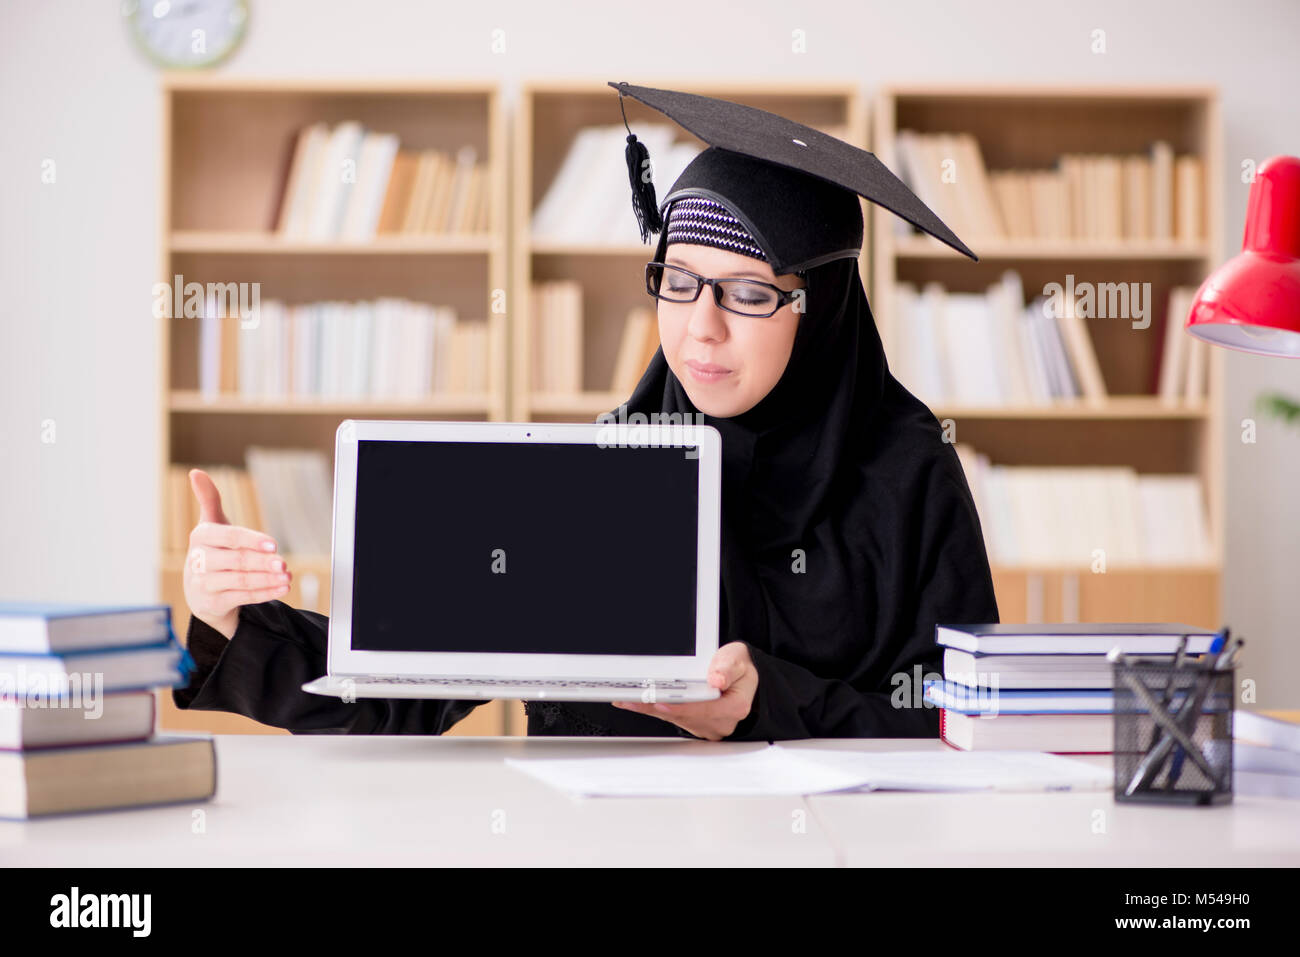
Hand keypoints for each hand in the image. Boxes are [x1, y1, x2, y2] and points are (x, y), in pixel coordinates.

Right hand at [182, 468, 290, 639]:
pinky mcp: (212, 604)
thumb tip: (196, 472)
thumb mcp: (211, 526)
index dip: (251, 540)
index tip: (273, 544)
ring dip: (267, 579)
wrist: (201, 592)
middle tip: (283, 563)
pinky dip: (265, 593)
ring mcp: (203, 584)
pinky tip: (283, 588)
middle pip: (236, 560)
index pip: (228, 536)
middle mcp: (198, 561)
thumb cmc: (212, 552)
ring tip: (287, 576)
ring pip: (240, 581)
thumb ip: (209, 500)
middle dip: (262, 562)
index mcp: (200, 537)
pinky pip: (242, 597)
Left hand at [612, 641, 757, 740]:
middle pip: (684, 715)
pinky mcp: (693, 723)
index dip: (682, 707)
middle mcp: (720, 721)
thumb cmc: (739, 668)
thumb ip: (728, 668)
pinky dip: (653, 709)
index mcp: (735, 707)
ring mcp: (706, 725)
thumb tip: (717, 679)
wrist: (739, 675)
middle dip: (658, 707)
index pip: (705, 709)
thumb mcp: (738, 659)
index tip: (663, 703)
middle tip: (636, 698)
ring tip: (629, 698)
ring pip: (674, 718)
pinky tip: (635, 702)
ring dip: (650, 708)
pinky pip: (671, 717)